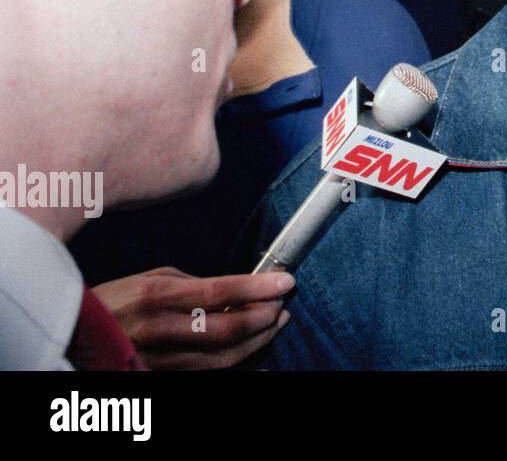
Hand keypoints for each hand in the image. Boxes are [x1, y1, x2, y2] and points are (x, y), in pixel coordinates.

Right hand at [93, 266, 294, 369]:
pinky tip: (255, 348)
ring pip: (222, 358)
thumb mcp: (150, 277)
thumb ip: (193, 284)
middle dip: (264, 316)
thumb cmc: (114, 301)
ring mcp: (159, 359)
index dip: (258, 288)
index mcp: (156, 295)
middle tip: (282, 303)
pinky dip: (238, 362)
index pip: (219, 292)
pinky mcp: (161, 376)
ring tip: (274, 321)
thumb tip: (235, 290)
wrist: (72, 336)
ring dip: (257, 340)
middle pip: (227, 330)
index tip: (285, 280)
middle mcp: (159, 329)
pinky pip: (209, 373)